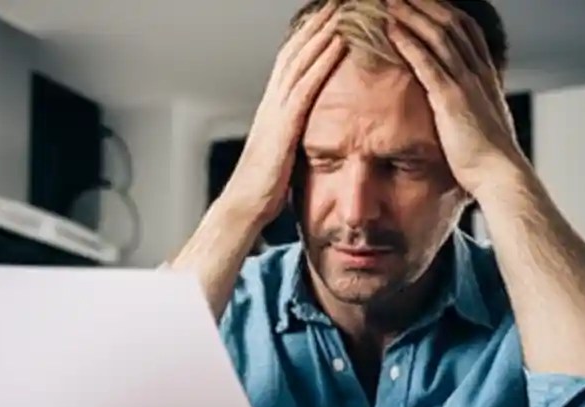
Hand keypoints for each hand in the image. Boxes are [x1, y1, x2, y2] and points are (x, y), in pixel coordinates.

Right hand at [221, 0, 346, 226]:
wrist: (243, 208)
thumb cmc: (261, 190)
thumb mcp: (280, 155)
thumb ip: (291, 136)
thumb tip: (307, 134)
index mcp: (271, 109)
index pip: (290, 61)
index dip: (308, 36)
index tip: (327, 16)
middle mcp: (272, 102)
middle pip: (295, 50)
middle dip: (316, 22)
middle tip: (336, 0)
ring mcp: (276, 111)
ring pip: (301, 58)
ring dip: (322, 30)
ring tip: (341, 7)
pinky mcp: (285, 125)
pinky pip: (306, 84)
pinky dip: (322, 60)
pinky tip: (338, 41)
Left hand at [386, 0, 528, 199]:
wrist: (499, 174)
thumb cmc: (488, 158)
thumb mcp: (482, 122)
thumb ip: (472, 106)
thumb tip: (463, 106)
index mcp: (485, 76)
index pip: (465, 31)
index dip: (445, 12)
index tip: (425, 1)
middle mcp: (477, 72)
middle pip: (451, 25)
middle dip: (426, 5)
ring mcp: (466, 83)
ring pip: (438, 36)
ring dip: (413, 15)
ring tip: (391, 1)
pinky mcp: (451, 99)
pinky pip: (427, 62)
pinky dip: (409, 42)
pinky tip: (392, 29)